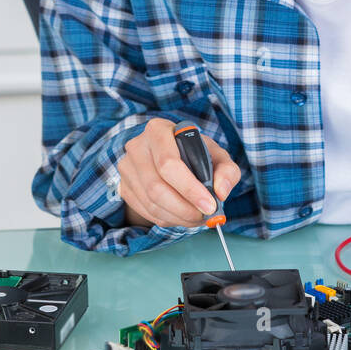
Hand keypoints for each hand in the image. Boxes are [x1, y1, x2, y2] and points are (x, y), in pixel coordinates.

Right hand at [117, 118, 240, 228]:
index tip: (209, 205)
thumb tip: (221, 193)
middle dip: (184, 208)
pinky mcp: (123, 186)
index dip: (189, 188)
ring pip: (151, 202)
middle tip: (205, 216)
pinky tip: (181, 215)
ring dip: (178, 217)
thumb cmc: (195, 154)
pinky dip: (167, 219)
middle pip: (156, 187)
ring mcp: (127, 167)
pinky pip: (145, 211)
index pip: (168, 163)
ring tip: (197, 217)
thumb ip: (227, 171)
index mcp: (158, 130)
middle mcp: (137, 146)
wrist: (169, 158)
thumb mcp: (217, 156)